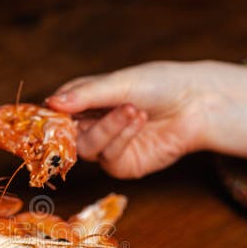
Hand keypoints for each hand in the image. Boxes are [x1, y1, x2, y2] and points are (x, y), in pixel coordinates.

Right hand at [46, 61, 246, 177]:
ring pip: (86, 148)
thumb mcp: (120, 83)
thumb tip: (50, 104)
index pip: (55, 110)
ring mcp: (106, 146)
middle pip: (64, 135)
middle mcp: (91, 124)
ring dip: (107, 129)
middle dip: (74, 126)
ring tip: (132, 110)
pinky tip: (139, 120)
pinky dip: (122, 138)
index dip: (49, 114)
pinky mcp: (122, 164)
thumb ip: (86, 95)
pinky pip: (109, 157)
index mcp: (85, 100)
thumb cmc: (160, 84)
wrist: (197, 103)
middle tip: (81, 116)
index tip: (48, 112)